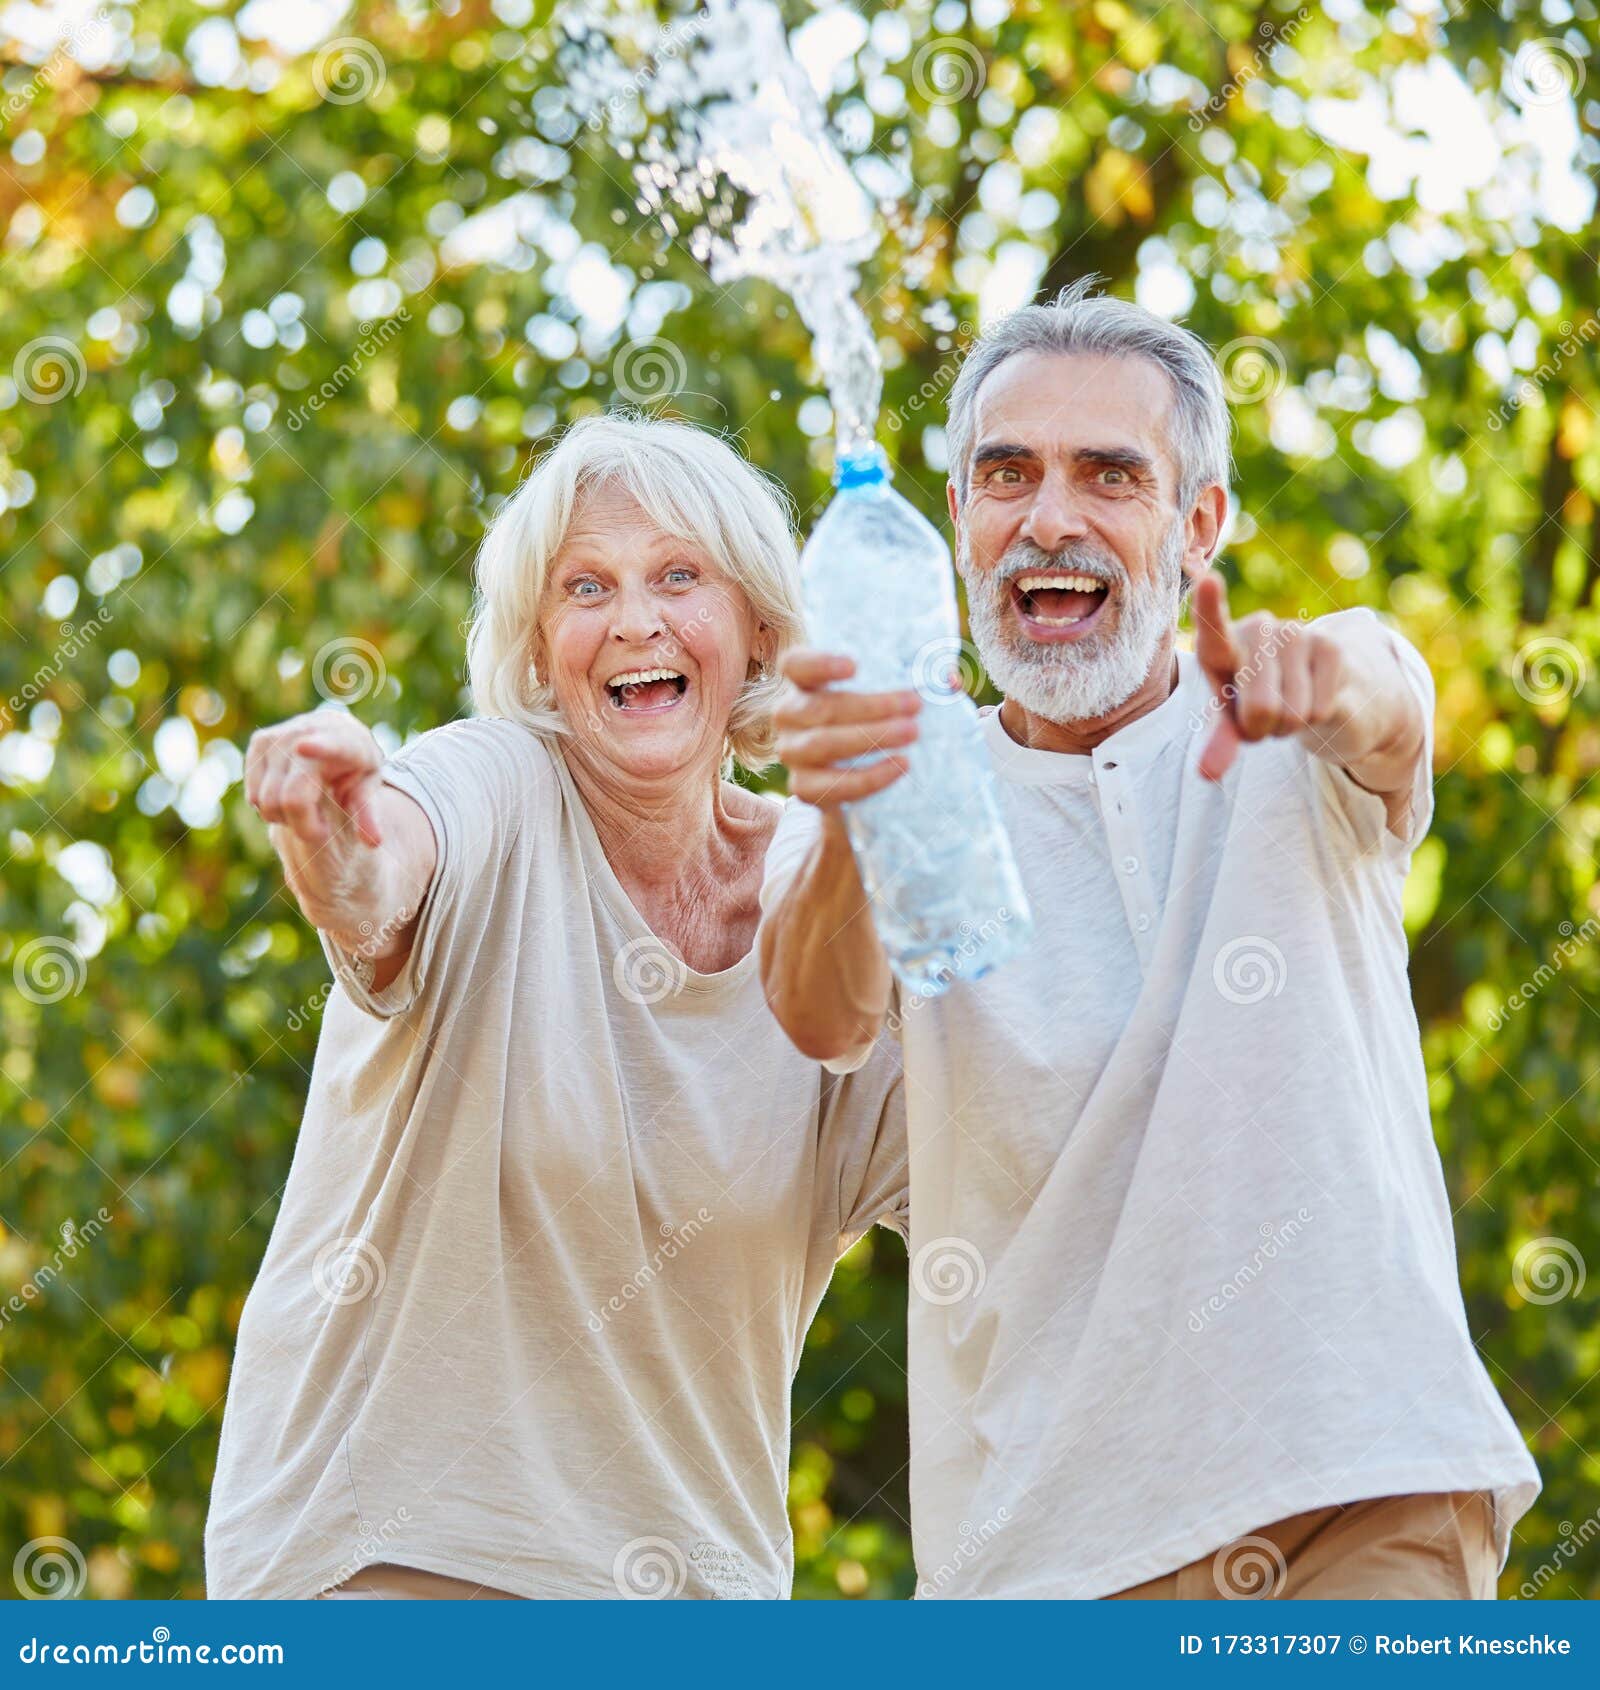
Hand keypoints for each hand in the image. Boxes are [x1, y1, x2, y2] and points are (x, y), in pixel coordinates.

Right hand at [245, 711, 385, 848]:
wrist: (334, 730)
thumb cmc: (355, 766)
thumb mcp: (367, 788)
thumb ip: (368, 815)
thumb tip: (374, 842)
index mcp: (347, 742)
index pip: (333, 747)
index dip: (319, 747)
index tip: (303, 747)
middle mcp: (310, 731)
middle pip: (292, 798)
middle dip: (305, 826)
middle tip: (321, 827)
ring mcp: (281, 735)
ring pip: (268, 800)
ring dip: (285, 818)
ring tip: (306, 807)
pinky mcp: (259, 741)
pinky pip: (254, 795)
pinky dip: (268, 807)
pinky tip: (286, 796)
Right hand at [773, 650, 921, 810]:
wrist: (856, 778)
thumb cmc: (873, 721)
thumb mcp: (888, 697)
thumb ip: (915, 683)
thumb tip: (949, 680)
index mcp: (805, 683)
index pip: (795, 665)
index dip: (820, 663)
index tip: (855, 666)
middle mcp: (789, 715)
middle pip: (818, 707)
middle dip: (870, 706)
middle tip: (915, 705)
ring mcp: (791, 752)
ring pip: (821, 743)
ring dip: (870, 738)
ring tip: (912, 733)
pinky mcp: (803, 787)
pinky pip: (831, 785)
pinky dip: (869, 777)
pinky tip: (901, 765)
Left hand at [1192, 572, 1340, 781]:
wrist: (1327, 692)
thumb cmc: (1265, 704)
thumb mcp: (1236, 722)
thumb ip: (1220, 743)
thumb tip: (1207, 774)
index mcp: (1223, 645)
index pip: (1212, 631)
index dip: (1209, 608)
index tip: (1207, 581)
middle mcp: (1257, 629)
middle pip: (1258, 711)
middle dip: (1263, 731)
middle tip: (1266, 715)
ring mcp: (1296, 633)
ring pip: (1290, 714)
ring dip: (1290, 725)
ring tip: (1292, 703)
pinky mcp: (1332, 646)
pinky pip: (1319, 710)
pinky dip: (1318, 719)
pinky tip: (1318, 697)